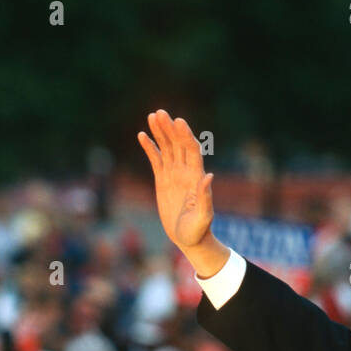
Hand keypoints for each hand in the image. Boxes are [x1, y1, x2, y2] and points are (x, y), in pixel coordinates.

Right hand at [137, 110, 222, 266]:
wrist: (188, 238)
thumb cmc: (198, 230)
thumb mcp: (204, 216)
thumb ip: (206, 196)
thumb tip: (209, 175)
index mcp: (196, 176)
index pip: (191, 149)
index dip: (185, 135)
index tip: (177, 121)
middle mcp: (186, 171)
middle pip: (178, 143)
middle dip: (170, 128)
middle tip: (160, 112)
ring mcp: (174, 174)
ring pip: (166, 147)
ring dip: (160, 132)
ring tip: (152, 115)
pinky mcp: (163, 180)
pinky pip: (156, 159)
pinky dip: (150, 147)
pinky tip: (142, 135)